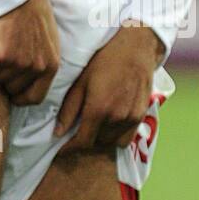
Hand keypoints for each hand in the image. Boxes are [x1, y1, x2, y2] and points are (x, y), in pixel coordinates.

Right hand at [0, 0, 60, 104]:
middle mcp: (37, 67)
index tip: (12, 92)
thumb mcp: (50, 44)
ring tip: (0, 52)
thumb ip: (44, 66)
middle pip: (13, 89)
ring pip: (0, 80)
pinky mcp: (1, 54)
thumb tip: (32, 85)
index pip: (34, 98)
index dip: (20, 98)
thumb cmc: (36, 17)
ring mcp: (19, 62)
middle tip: (4, 64)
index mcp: (51, 67)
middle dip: (7, 80)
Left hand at [55, 20, 165, 152]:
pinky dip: (115, 137)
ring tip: (92, 126)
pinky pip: (126, 139)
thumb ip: (69, 109)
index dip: (69, 149)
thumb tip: (57, 132)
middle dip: (83, 141)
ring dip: (99, 139)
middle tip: (75, 131)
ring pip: (111, 142)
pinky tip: (108, 125)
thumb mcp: (81, 81)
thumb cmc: (105, 60)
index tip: (60, 150)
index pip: (82, 142)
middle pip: (95, 143)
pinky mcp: (141, 116)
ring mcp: (131, 119)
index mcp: (98, 109)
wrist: (136, 49)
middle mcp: (115, 118)